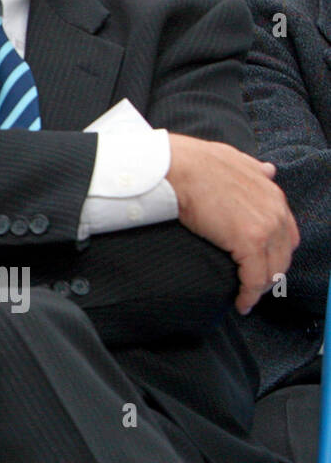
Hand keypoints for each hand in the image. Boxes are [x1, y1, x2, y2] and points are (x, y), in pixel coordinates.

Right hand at [166, 134, 298, 314]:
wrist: (176, 167)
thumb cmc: (193, 162)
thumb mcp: (233, 159)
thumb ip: (254, 168)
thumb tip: (269, 171)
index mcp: (272, 194)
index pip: (286, 234)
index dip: (275, 252)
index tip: (262, 262)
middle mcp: (276, 212)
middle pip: (283, 255)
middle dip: (270, 272)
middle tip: (254, 284)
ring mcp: (265, 227)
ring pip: (272, 269)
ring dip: (261, 286)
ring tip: (247, 297)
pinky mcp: (249, 243)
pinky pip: (254, 278)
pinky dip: (249, 295)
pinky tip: (242, 303)